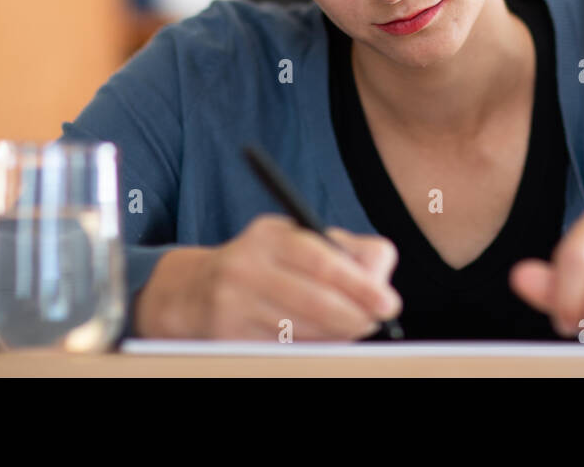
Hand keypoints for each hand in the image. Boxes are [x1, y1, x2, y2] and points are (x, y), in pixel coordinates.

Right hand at [132, 215, 402, 339]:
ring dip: (336, 335)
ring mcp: (232, 304)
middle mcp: (246, 266)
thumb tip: (380, 282)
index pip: (321, 260)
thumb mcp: (299, 242)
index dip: (360, 285)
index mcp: (270, 235)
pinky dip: (311, 347)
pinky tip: (321, 340)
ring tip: (351, 329)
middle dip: (354, 317)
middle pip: (314, 300)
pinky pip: (283, 348)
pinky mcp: (227, 336)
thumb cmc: (268, 265)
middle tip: (375, 323)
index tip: (389, 304)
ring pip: (301, 330)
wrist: (195, 291)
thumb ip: (346, 253)